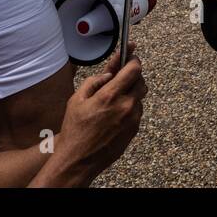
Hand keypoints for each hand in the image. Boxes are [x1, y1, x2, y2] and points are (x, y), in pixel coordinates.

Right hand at [52, 44, 145, 183]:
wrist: (78, 160)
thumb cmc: (75, 130)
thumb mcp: (76, 100)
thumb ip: (94, 81)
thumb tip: (108, 74)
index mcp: (110, 95)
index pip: (134, 69)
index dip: (133, 59)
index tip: (131, 56)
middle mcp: (126, 105)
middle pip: (141, 81)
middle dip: (133, 76)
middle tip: (122, 77)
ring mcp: (132, 118)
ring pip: (140, 96)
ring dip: (131, 92)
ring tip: (115, 98)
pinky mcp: (135, 129)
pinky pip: (137, 111)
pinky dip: (130, 107)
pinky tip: (116, 112)